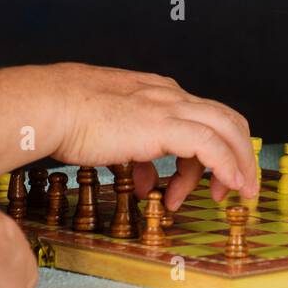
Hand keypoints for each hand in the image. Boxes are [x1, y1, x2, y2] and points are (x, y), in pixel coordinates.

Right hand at [49, 63, 258, 209]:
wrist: (50, 105)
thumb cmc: (68, 117)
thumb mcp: (113, 135)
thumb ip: (137, 153)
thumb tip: (146, 177)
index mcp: (159, 94)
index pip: (203, 117)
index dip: (213, 149)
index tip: (204, 180)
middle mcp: (170, 95)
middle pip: (226, 119)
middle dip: (238, 154)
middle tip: (235, 186)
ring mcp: (169, 107)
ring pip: (227, 128)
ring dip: (238, 163)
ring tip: (234, 194)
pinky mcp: (164, 124)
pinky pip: (211, 145)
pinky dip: (227, 166)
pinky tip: (229, 185)